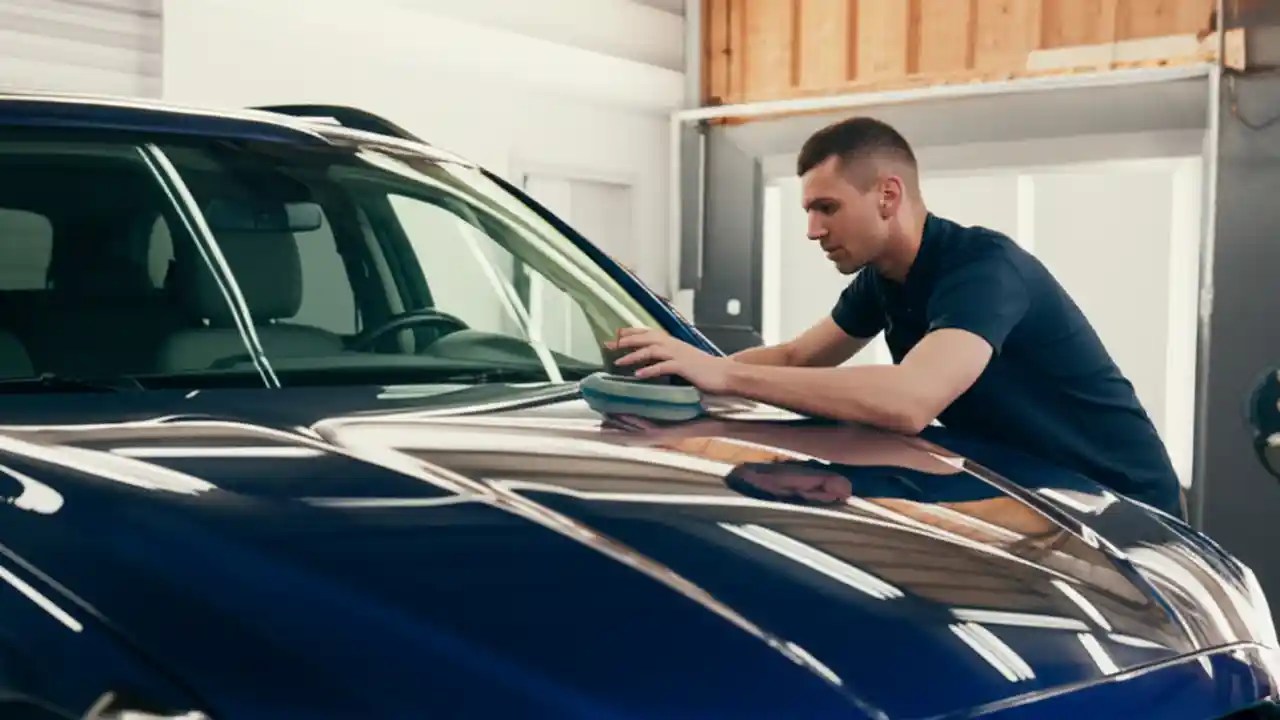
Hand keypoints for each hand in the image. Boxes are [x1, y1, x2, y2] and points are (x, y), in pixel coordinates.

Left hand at [606, 328, 733, 393]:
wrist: (726, 374)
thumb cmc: (705, 369)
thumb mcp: (683, 360)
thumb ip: (668, 358)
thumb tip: (650, 361)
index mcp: (674, 342)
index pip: (648, 332)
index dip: (631, 332)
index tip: (615, 335)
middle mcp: (674, 345)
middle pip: (646, 337)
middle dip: (626, 340)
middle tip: (608, 345)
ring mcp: (679, 355)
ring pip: (652, 350)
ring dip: (634, 355)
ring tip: (618, 361)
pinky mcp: (684, 366)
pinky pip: (664, 367)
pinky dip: (649, 370)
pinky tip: (638, 375)